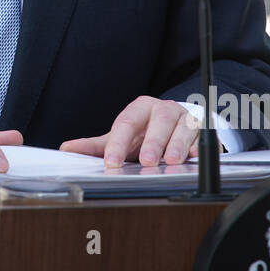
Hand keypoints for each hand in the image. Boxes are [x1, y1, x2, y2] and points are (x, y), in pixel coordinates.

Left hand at [59, 96, 200, 166]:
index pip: (127, 122)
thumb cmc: (145, 131)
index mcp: (141, 108)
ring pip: (184, 127)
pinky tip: (193, 158)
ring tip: (171, 161)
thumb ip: (95, 145)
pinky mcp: (203, 130)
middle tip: (145, 161)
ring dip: (178, 144)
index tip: (111, 162)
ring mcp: (186, 119)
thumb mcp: (121, 136)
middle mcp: (164, 110)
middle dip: (153, 141)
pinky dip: (198, 147)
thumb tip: (66, 149)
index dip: (119, 143)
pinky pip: (204, 137)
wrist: (175, 124)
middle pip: (160, 120)